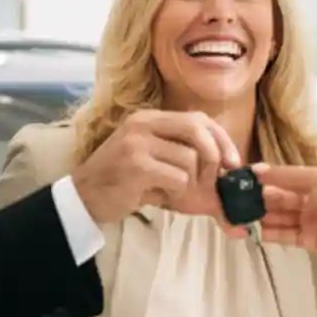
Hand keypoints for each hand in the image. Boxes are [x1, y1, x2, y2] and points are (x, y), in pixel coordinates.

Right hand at [70, 110, 241, 223]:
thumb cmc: (125, 183)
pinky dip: (176, 193)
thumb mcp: (155, 162)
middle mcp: (143, 124)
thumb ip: (186, 158)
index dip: (221, 138)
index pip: (197, 118)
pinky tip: (156, 196)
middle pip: (197, 129)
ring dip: (188, 183)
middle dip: (214, 156)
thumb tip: (228, 169)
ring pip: (189, 159)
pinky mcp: (136, 165)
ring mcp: (137, 143)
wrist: (84, 198)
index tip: (232, 162)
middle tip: (216, 179)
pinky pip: (178, 178)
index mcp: (150, 118)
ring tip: (169, 191)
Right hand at [231, 164, 316, 267]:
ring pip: (278, 217)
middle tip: (234, 201)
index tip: (240, 180)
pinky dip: (269, 233)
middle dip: (258, 199)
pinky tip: (253, 231)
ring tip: (238, 217)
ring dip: (261, 216)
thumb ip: (286, 177)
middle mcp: (309, 199)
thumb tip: (257, 170)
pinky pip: (284, 235)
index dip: (263, 178)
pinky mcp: (307, 241)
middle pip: (278, 198)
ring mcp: (308, 220)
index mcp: (314, 180)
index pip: (282, 177)